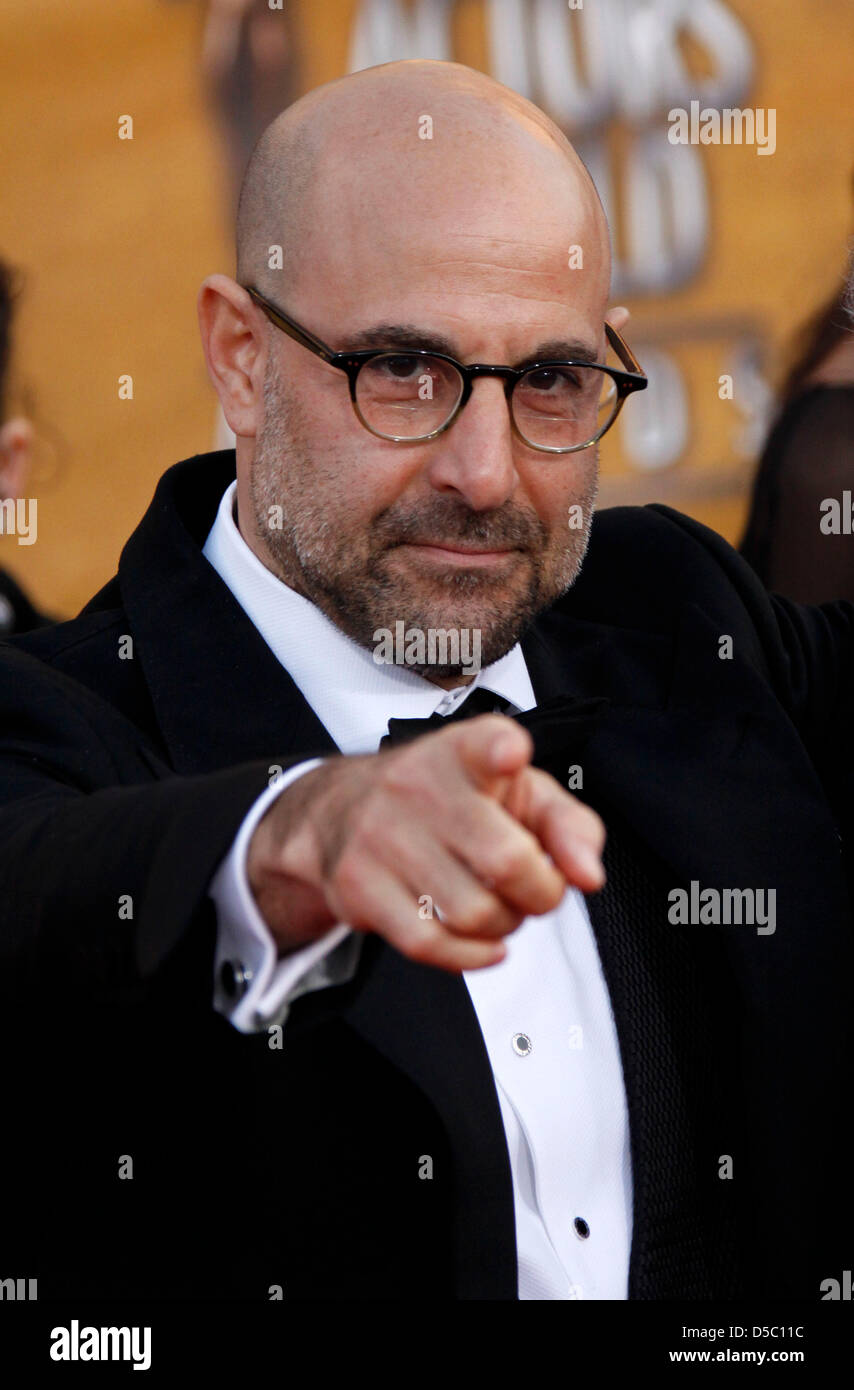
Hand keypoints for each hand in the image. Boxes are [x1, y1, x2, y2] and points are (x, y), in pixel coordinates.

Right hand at [247, 715, 605, 971]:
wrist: (345, 811)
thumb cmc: (452, 802)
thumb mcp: (519, 793)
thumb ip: (569, 827)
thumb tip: (587, 876)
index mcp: (465, 752)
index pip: (485, 741)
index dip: (502, 750)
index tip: (511, 755)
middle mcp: (418, 785)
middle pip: (505, 861)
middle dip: (540, 894)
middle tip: (536, 890)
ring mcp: (382, 836)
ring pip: (472, 913)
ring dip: (504, 926)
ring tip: (499, 908)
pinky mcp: (359, 884)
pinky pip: (430, 944)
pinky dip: (470, 956)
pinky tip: (483, 942)